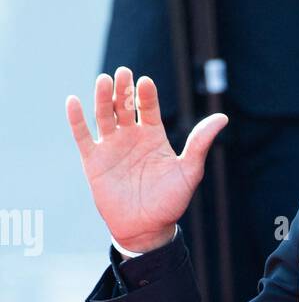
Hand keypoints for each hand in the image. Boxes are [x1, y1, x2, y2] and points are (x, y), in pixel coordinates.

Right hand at [67, 67, 226, 252]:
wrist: (147, 229)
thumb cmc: (170, 202)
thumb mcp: (189, 171)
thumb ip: (200, 143)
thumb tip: (223, 118)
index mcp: (153, 136)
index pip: (148, 107)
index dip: (146, 94)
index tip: (145, 82)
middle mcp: (131, 137)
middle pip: (124, 106)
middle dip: (122, 89)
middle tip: (122, 73)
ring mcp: (111, 147)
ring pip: (103, 116)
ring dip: (102, 98)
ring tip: (103, 80)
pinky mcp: (93, 161)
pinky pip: (82, 136)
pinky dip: (76, 119)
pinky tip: (73, 101)